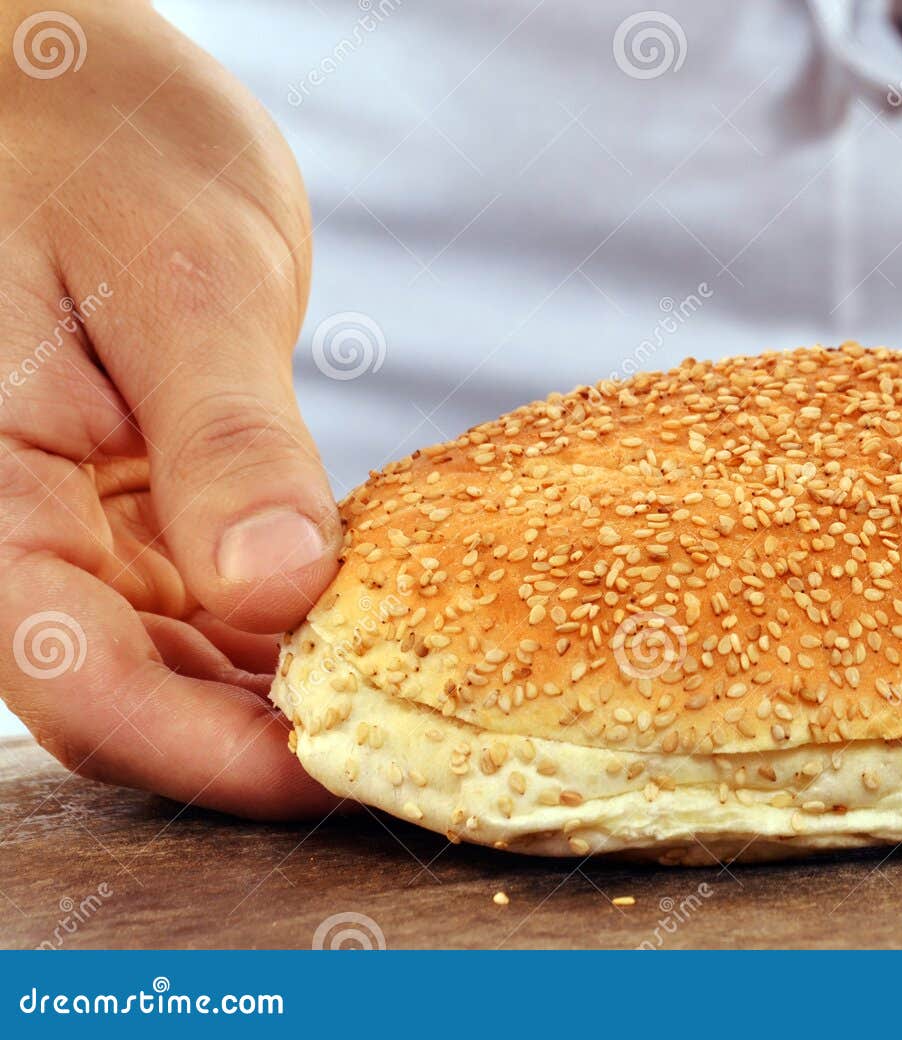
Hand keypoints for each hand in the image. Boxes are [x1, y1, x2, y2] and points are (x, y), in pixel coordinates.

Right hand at [0, 2, 340, 816]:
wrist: (87, 102)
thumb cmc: (104, 152)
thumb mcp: (183, 285)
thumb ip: (226, 443)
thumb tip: (278, 592)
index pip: (74, 678)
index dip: (199, 750)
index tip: (326, 767)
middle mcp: (25, 536)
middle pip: (132, 702)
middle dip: (255, 751)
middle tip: (397, 764)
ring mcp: (91, 535)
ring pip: (178, 674)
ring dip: (280, 711)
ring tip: (404, 726)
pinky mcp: (153, 518)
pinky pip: (215, 616)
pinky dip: (291, 645)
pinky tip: (376, 651)